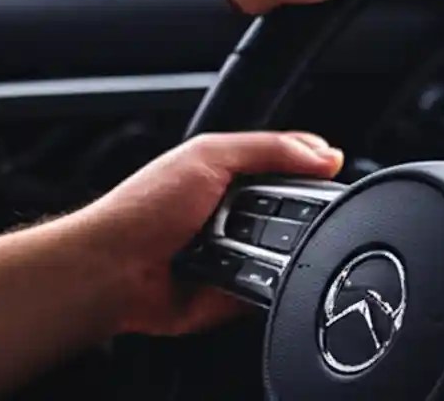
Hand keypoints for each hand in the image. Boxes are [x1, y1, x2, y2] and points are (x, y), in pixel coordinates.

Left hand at [74, 132, 343, 335]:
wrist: (111, 269)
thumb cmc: (142, 208)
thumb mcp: (209, 155)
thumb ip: (269, 149)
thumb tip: (325, 155)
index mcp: (232, 176)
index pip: (291, 168)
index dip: (314, 168)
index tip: (331, 170)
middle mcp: (237, 215)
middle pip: (298, 212)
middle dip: (299, 214)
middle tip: (282, 211)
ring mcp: (238, 255)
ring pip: (289, 253)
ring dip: (280, 251)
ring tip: (251, 245)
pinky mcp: (235, 294)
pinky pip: (272, 292)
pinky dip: (268, 286)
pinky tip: (250, 275)